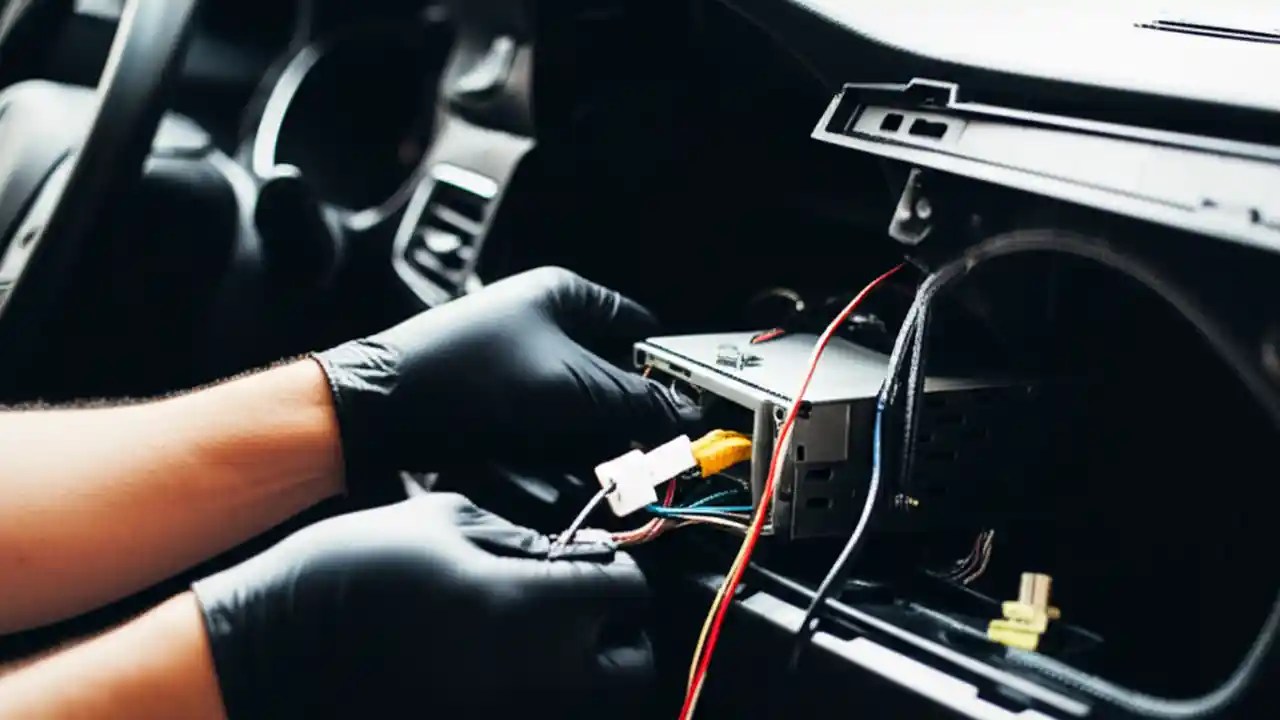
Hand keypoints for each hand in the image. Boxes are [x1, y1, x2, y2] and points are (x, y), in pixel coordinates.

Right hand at [193, 493, 653, 718]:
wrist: (268, 651)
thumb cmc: (346, 576)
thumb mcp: (438, 520)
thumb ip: (517, 536)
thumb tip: (563, 554)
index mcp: (529, 611)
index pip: (627, 592)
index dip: (615, 567)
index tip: (590, 560)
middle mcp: (536, 681)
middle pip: (633, 669)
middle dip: (618, 633)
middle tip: (582, 608)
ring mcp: (509, 718)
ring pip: (598, 707)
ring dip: (588, 674)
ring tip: (545, 645)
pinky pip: (543, 716)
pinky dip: (543, 696)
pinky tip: (504, 673)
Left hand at [314, 266, 698, 492]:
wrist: (383, 412)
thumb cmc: (465, 377)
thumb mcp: (570, 388)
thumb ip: (637, 402)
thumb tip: (685, 418)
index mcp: (563, 294)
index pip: (638, 326)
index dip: (663, 367)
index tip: (685, 407)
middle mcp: (541, 323)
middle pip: (611, 373)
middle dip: (627, 416)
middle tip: (645, 450)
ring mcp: (516, 365)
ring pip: (580, 407)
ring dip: (594, 440)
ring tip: (605, 469)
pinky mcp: (497, 403)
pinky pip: (546, 428)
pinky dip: (560, 450)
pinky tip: (561, 470)